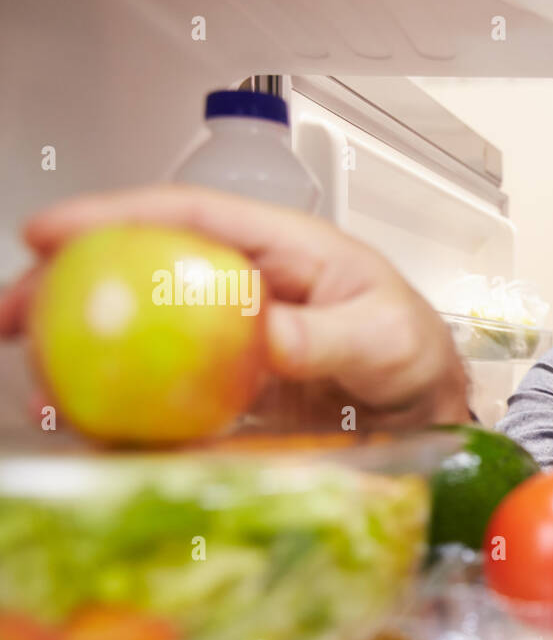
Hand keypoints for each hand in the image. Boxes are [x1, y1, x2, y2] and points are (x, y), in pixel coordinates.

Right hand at [0, 183, 470, 430]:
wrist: (424, 407)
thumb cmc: (413, 349)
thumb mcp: (383, 335)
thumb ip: (326, 335)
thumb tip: (261, 334)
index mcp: (280, 249)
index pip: (188, 216)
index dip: (114, 215)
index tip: (50, 232)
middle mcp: (243, 285)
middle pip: (142, 268)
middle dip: (68, 284)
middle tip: (11, 316)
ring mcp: (229, 337)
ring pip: (140, 329)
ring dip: (82, 350)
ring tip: (37, 381)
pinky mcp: (226, 386)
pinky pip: (164, 388)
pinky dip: (123, 404)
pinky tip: (90, 424)